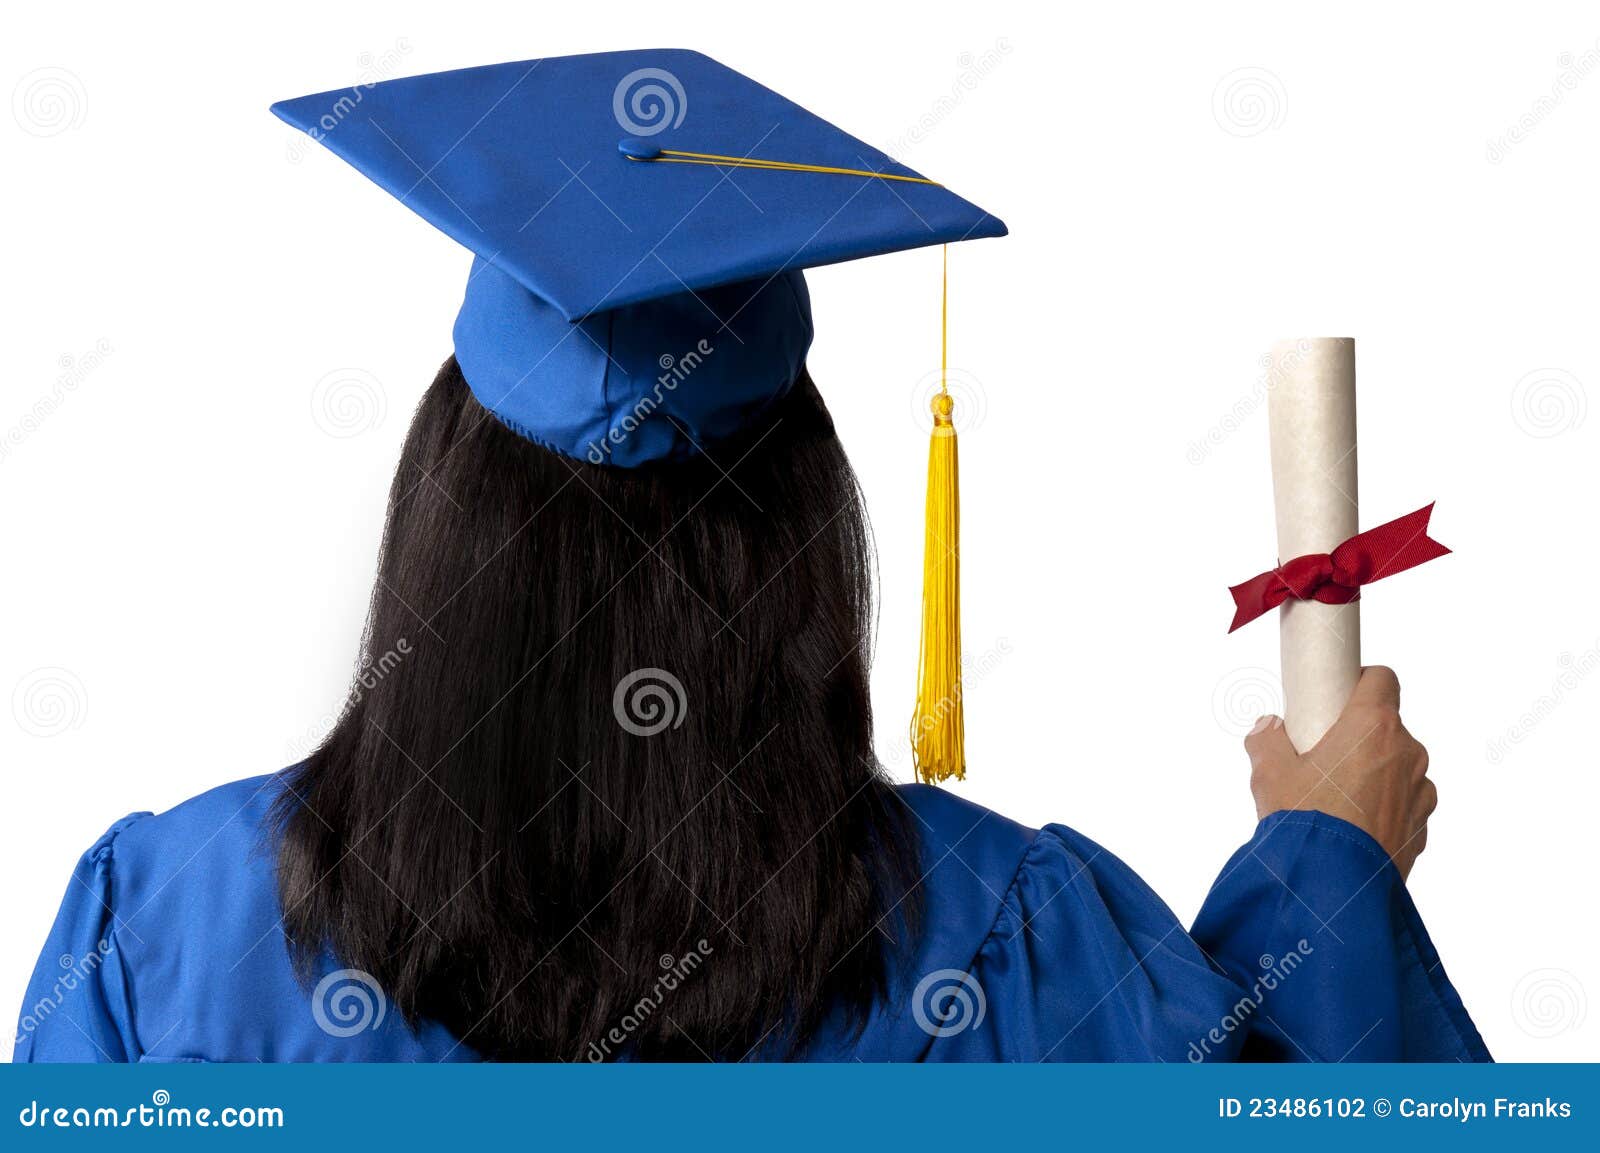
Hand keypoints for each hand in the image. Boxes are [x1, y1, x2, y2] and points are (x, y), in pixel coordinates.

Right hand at [1244, 666, 1435, 879]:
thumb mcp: (1269, 772)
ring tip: (1338, 799)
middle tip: (1326, 757)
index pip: (1383, 679)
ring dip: (1375, 773)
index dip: (1361, 682)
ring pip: (1398, 767)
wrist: (1331, 887)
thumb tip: (1267, 728)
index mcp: (1374, 727)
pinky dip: (1384, 808)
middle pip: (1388, 727)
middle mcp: (1407, 752)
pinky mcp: (1422, 827)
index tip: (1339, 697)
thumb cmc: (1304, 820)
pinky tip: (1353, 826)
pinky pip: (1404, 804)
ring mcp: (1420, 792)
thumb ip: (1266, 740)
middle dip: (1360, 736)